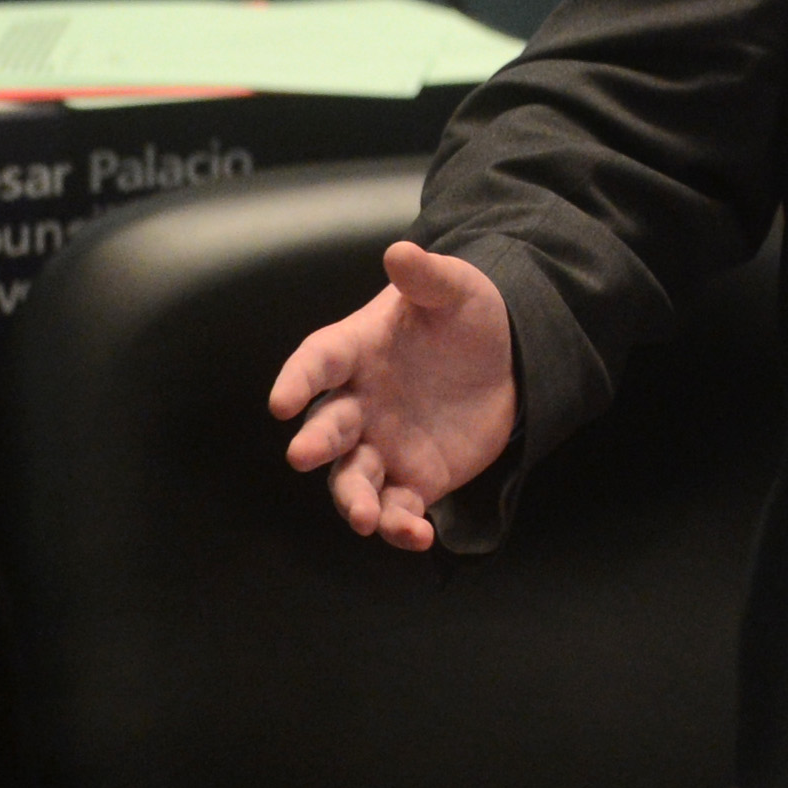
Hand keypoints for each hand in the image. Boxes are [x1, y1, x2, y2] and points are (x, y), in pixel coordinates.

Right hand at [269, 241, 518, 550]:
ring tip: (364, 518)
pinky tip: (418, 536)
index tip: (281, 400)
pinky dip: (401, 526)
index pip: (317, 362)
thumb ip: (428, 276)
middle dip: (315, 443)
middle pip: (326, 428)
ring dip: (354, 501)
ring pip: (352, 480)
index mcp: (355, 351)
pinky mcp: (413, 478)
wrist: (506, 359)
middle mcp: (357, 403)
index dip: (298, 379)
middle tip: (305, 455)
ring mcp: (380, 444)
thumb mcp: (456, 289)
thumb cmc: (465, 317)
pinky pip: (397, 508)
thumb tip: (401, 251)